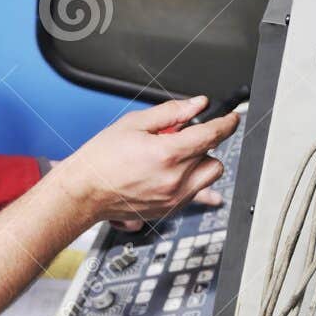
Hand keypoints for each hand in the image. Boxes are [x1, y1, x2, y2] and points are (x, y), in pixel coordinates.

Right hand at [52, 97, 238, 225]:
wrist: (85, 191)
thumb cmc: (102, 159)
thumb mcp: (134, 124)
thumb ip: (171, 113)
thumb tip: (197, 105)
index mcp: (167, 154)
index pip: (212, 135)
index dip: (226, 123)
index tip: (231, 118)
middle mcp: (175, 179)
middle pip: (214, 157)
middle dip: (203, 144)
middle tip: (181, 139)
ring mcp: (173, 198)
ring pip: (209, 177)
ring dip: (200, 164)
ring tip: (173, 158)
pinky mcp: (170, 210)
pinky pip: (195, 193)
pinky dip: (189, 180)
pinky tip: (166, 173)